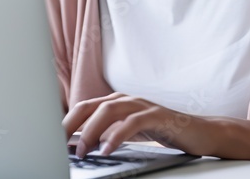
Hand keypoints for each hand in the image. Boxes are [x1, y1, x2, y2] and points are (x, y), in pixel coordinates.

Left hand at [62, 92, 202, 157]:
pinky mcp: (157, 115)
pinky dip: (117, 135)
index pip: (84, 107)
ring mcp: (142, 105)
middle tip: (59, 144)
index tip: (51, 138)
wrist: (198, 132)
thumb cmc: (161, 132)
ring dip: (92, 130)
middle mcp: (127, 99)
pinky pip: (133, 123)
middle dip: (72, 124)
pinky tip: (108, 149)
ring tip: (83, 150)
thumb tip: (79, 146)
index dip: (66, 121)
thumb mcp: (129, 133)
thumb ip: (107, 134)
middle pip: (91, 105)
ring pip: (110, 110)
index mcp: (117, 102)